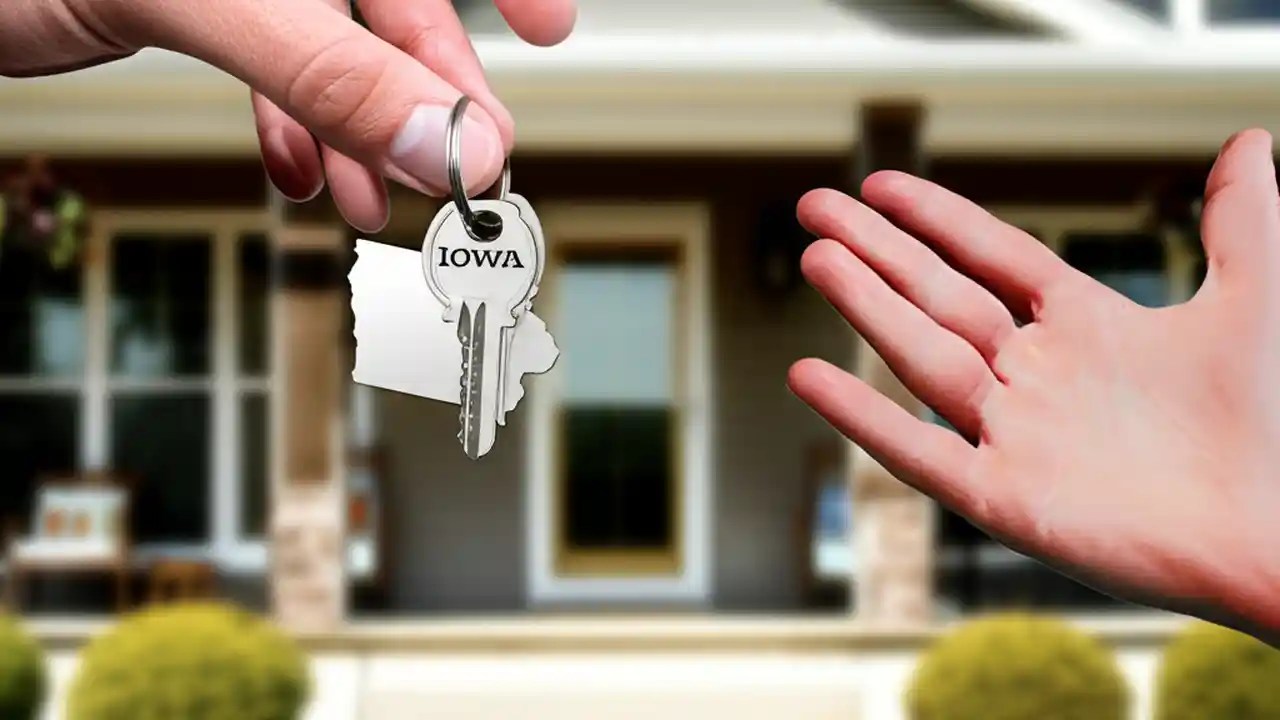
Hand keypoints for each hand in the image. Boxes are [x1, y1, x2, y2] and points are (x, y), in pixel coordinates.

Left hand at [0, 0, 574, 231]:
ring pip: (337, 48)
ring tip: (383, 199)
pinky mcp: (193, 5)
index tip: (548, 26)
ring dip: (366, 133)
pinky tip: (300, 173)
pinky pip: (273, 66)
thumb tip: (450, 143)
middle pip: (395, 3)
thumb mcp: (209, 2)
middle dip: (433, 92)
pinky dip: (294, 127)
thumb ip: (331, 70)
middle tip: (470, 165)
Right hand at [789, 129, 1279, 642]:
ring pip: (923, 357)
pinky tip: (809, 378)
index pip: (990, 257)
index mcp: (1084, 330)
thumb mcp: (1254, 302)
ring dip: (867, 307)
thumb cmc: (1273, 427)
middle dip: (876, 249)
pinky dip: (864, 416)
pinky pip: (919, 452)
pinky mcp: (1004, 497)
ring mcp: (1015, 437)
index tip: (880, 185)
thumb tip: (1250, 141)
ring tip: (816, 256)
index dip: (936, 218)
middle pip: (939, 298)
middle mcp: (1038, 378)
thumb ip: (1243, 221)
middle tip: (814, 208)